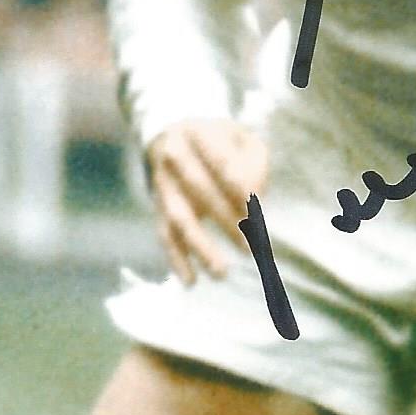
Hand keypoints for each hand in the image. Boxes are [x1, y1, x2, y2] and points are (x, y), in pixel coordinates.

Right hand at [146, 118, 271, 282]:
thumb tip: (254, 202)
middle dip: (227, 221)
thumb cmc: (220, 141)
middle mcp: (174, 156)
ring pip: (179, 217)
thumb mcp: (244, 140)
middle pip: (200, 191)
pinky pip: (164, 234)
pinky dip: (176, 258)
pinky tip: (190, 281)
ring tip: (220, 273)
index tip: (257, 213)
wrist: (174, 134)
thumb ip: (256, 164)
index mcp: (198, 133)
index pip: (222, 162)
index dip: (240, 189)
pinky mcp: (158, 206)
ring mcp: (163, 184)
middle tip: (250, 248)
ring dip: (200, 246)